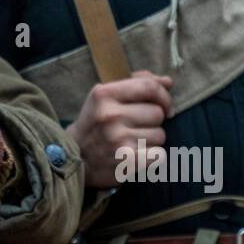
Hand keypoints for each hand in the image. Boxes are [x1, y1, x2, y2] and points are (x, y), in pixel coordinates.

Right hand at [66, 71, 172, 189]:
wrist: (76, 157)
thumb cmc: (96, 123)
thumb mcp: (106, 96)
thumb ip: (137, 84)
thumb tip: (168, 82)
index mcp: (104, 95)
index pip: (149, 87)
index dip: (163, 95)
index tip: (164, 105)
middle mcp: (110, 115)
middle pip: (157, 113)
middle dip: (153, 120)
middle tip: (138, 126)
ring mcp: (118, 139)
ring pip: (159, 135)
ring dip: (151, 139)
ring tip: (134, 141)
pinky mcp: (127, 161)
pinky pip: (159, 154)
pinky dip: (153, 156)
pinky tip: (139, 155)